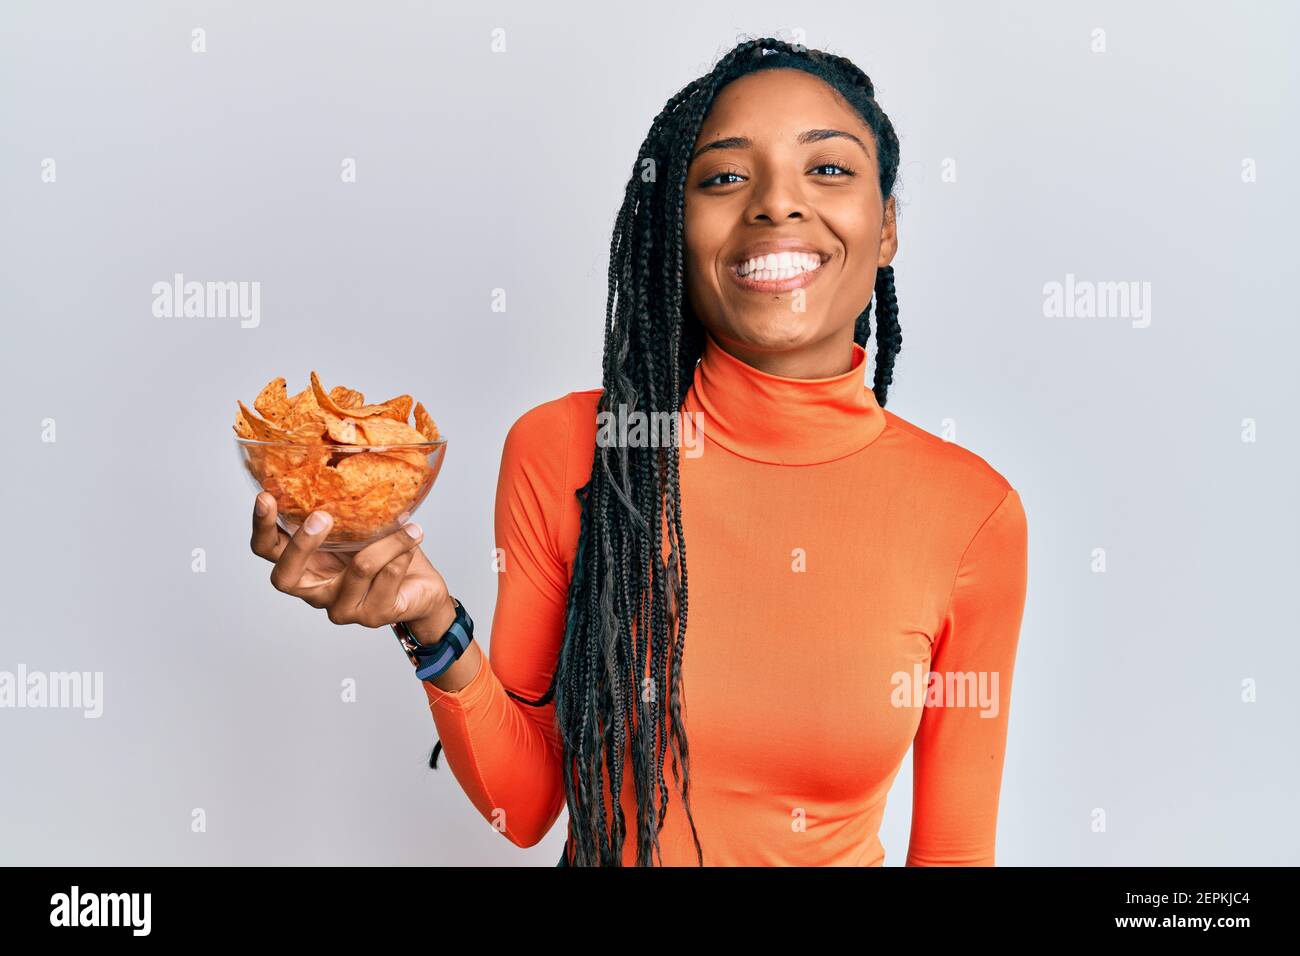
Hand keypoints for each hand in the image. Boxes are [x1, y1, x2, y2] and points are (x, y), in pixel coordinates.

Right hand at [250, 492, 455, 639]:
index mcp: (305, 565)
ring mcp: (342, 608)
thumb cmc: (384, 553)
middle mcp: (315, 590)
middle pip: (285, 577)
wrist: (422, 588)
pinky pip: (387, 577)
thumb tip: (342, 456)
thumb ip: (344, 509)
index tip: (265, 496)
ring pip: (359, 569)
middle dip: (302, 545)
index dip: (261, 526)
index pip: (267, 550)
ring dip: (385, 542)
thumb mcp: (359, 527)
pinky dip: (403, 551)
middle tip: (322, 516)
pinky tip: (414, 538)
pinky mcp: (373, 615)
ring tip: (408, 524)